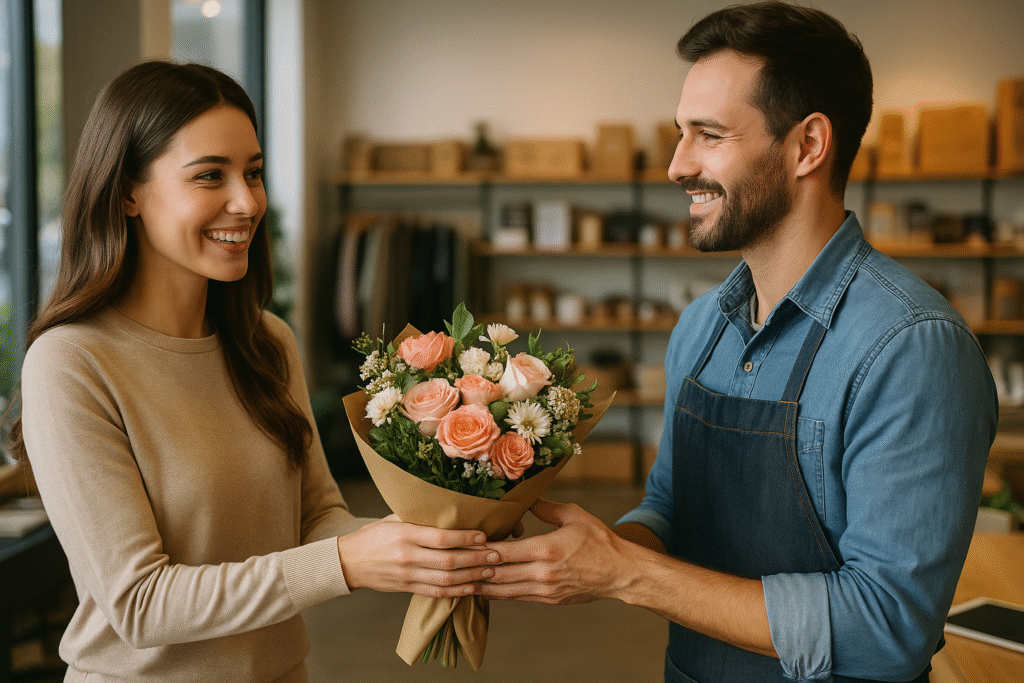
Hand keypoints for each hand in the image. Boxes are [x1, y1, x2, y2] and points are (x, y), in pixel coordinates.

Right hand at [336, 515, 497, 597]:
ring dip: (471, 577)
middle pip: (448, 561)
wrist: (348, 562)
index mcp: (405, 534)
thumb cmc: (375, 535)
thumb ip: (420, 518)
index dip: (465, 538)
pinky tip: (472, 587)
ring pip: (445, 580)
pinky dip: (456, 592)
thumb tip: (452, 511)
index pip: (441, 538)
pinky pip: (436, 593)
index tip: (483, 536)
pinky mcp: (407, 589)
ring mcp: (407, 575)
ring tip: (490, 572)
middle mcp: (407, 556)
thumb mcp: (394, 519)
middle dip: (475, 559)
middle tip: (495, 555)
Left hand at [475, 498, 634, 603]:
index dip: (479, 550)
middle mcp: (543, 573)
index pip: (503, 552)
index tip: (461, 544)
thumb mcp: (574, 516)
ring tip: (460, 579)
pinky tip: (484, 588)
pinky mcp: (549, 600)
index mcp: (546, 549)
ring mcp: (545, 590)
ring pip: (503, 590)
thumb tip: (524, 499)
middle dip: (473, 570)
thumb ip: (546, 508)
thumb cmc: (600, 540)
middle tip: (451, 564)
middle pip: (497, 574)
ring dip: (481, 585)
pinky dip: (498, 594)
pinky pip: (517, 598)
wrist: (621, 573)